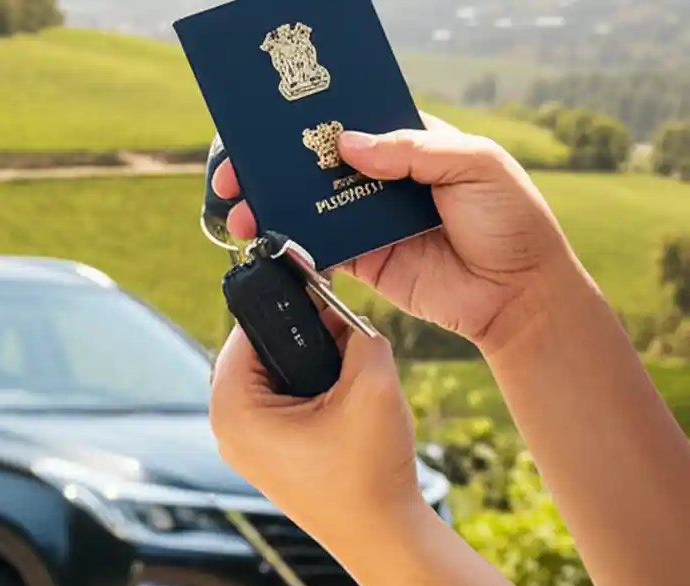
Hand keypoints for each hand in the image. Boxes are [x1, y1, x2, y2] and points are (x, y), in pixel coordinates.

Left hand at [210, 315, 422, 543]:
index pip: (244, 333)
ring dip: (306, 362)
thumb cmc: (368, 475)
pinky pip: (278, 404)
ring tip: (345, 359)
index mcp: (233, 411)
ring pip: (268, 378)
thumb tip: (347, 317)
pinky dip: (307, 389)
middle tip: (337, 326)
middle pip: (253, 354)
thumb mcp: (373, 387)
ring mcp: (247, 446)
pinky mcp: (269, 456)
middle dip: (297, 335)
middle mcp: (228, 429)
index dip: (282, 307)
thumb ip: (360, 335)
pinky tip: (341, 388)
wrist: (383, 538)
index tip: (315, 290)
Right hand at [213, 115, 579, 352]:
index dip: (312, 121)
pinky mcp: (365, 261)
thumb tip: (348, 143)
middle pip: (317, 164)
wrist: (518, 294)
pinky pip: (320, 248)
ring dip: (273, 206)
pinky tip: (267, 241)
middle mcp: (384, 180)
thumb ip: (411, 151)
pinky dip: (291, 245)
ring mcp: (370, 221)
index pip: (353, 123)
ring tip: (241, 211)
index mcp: (411, 145)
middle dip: (274, 166)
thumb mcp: (474, 165)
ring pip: (310, 206)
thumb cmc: (511, 220)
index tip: (271, 125)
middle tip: (237, 172)